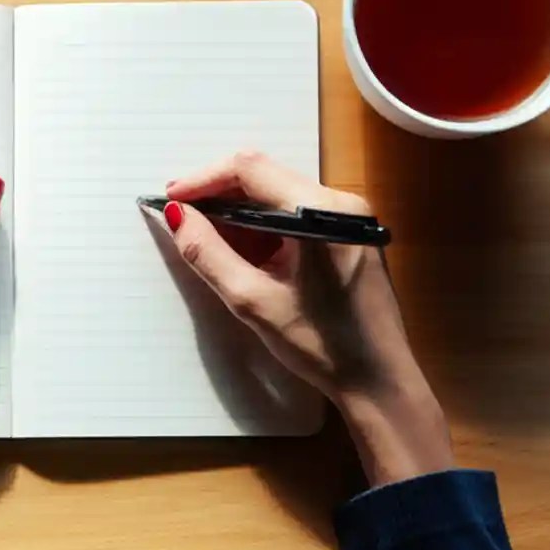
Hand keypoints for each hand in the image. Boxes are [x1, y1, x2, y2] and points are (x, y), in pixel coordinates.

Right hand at [163, 151, 452, 485]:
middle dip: (219, 195)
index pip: (250, 169)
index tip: (171, 199)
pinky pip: (295, 214)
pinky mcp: (349, 233)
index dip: (203, 179)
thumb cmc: (322, 346)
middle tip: (182, 219)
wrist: (379, 380)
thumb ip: (209, 254)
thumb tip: (177, 216)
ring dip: (240, 213)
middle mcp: (340, 202)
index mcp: (320, 212)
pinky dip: (264, 227)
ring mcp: (348, 216)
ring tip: (209, 242)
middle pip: (265, 177)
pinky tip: (245, 255)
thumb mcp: (253, 301)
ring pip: (278, 195)